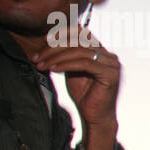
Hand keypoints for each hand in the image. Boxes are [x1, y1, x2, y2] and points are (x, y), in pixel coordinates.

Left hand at [34, 34, 120, 149]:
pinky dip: (66, 64)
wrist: (94, 117)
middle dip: (54, 47)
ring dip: (56, 57)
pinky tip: (53, 69)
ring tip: (42, 65)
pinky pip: (85, 63)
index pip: (82, 32)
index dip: (62, 33)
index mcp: (101, 52)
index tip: (44, 41)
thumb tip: (48, 41)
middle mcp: (109, 55)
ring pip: (80, 51)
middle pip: (79, 40)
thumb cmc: (84, 96)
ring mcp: (111, 64)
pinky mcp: (110, 74)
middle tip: (37, 57)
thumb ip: (66, 56)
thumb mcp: (71, 70)